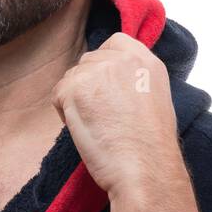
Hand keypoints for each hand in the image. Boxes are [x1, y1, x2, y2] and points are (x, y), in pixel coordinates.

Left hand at [51, 32, 184, 200]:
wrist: (146, 167)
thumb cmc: (150, 146)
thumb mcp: (154, 97)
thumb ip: (133, 78)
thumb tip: (109, 81)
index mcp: (145, 60)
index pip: (113, 44)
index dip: (105, 67)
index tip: (108, 90)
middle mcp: (121, 58)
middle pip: (89, 61)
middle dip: (90, 86)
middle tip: (104, 116)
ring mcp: (96, 70)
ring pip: (71, 78)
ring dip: (77, 100)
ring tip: (99, 125)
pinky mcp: (74, 88)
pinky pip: (58, 95)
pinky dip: (66, 114)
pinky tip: (88, 130)